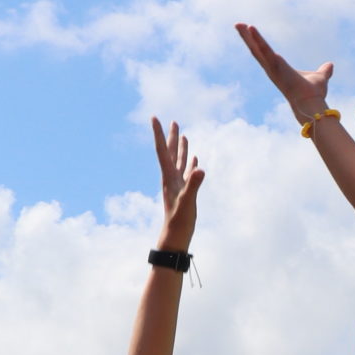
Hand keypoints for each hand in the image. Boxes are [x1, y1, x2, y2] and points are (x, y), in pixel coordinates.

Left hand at [149, 118, 202, 248]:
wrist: (176, 236)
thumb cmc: (180, 221)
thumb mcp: (187, 202)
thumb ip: (193, 185)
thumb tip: (200, 169)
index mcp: (168, 177)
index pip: (162, 151)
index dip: (159, 134)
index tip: (154, 118)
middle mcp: (170, 178)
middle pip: (170, 152)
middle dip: (171, 137)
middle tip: (174, 121)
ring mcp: (177, 184)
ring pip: (179, 161)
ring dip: (181, 148)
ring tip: (182, 135)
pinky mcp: (184, 191)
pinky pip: (187, 173)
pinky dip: (190, 163)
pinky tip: (194, 159)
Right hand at [235, 22, 335, 122]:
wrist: (312, 103)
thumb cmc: (313, 93)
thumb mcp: (320, 77)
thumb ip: (324, 71)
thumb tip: (330, 66)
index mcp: (279, 69)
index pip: (265, 53)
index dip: (257, 43)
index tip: (250, 32)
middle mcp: (271, 68)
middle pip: (255, 50)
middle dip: (246, 37)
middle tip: (238, 24)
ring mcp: (272, 68)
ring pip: (256, 49)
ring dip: (247, 36)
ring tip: (238, 24)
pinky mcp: (275, 66)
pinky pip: (264, 50)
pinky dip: (257, 39)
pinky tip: (251, 28)